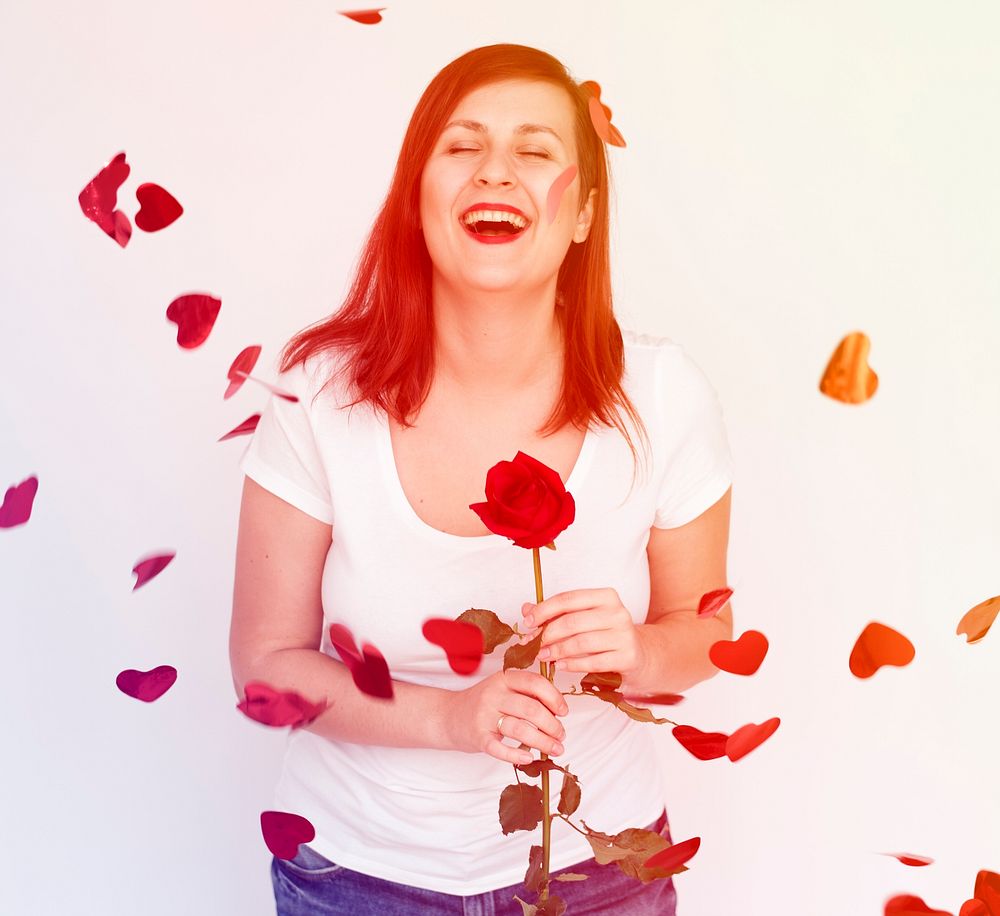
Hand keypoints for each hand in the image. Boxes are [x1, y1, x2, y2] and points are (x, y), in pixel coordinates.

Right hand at [446, 668, 568, 765]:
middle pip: (531, 709)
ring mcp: (484, 716)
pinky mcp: (477, 737)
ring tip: (555, 749)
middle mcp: (494, 694)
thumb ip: (525, 693)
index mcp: (504, 678)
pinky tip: (529, 758)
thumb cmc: (483, 704)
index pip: (535, 683)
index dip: (554, 697)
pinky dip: (517, 755)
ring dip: (543, 742)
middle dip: (553, 725)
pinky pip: (500, 749)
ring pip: (520, 729)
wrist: (448, 716)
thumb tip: (558, 709)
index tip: (564, 711)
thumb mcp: (502, 689)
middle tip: (561, 735)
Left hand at [523, 587, 646, 678]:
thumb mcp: (583, 619)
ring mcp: (624, 635)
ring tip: (543, 656)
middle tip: (532, 644)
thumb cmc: (606, 634)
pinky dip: (572, 664)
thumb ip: (556, 613)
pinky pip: (593, 662)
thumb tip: (526, 609)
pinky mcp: (627, 656)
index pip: (568, 599)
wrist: (639, 655)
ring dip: (557, 650)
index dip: (544, 610)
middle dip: (547, 634)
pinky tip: (559, 665)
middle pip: (572, 622)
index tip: (527, 622)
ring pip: (581, 642)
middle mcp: (618, 612)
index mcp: (606, 596)